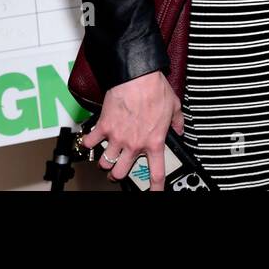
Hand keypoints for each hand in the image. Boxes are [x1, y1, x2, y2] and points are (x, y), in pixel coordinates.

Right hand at [79, 71, 181, 190]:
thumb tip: (179, 128)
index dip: (155, 187)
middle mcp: (134, 144)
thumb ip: (177, 121)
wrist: (137, 76)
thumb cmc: (155, 88)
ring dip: (105, 162)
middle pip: (120, 173)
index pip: (156, 173)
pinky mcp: (103, 126)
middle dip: (118, 174)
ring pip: (105, 163)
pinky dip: (89, 143)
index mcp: (154, 141)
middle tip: (119, 169)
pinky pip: (90, 143)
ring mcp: (117, 137)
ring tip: (107, 156)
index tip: (154, 192)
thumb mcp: (174, 106)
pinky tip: (92, 140)